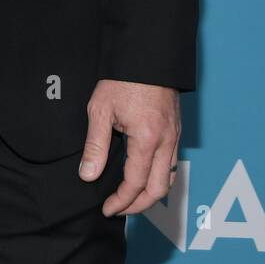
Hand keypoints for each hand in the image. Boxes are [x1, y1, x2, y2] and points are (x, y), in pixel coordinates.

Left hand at [79, 79, 180, 215]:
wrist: (146, 53)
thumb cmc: (122, 78)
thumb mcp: (100, 110)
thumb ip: (95, 146)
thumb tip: (88, 176)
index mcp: (147, 139)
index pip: (135, 183)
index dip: (121, 201)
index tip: (107, 209)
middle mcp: (166, 141)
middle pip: (159, 189)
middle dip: (139, 205)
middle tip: (119, 209)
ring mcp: (175, 136)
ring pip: (170, 179)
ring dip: (151, 194)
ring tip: (130, 198)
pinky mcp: (176, 129)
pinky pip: (173, 163)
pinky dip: (159, 178)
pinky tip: (144, 176)